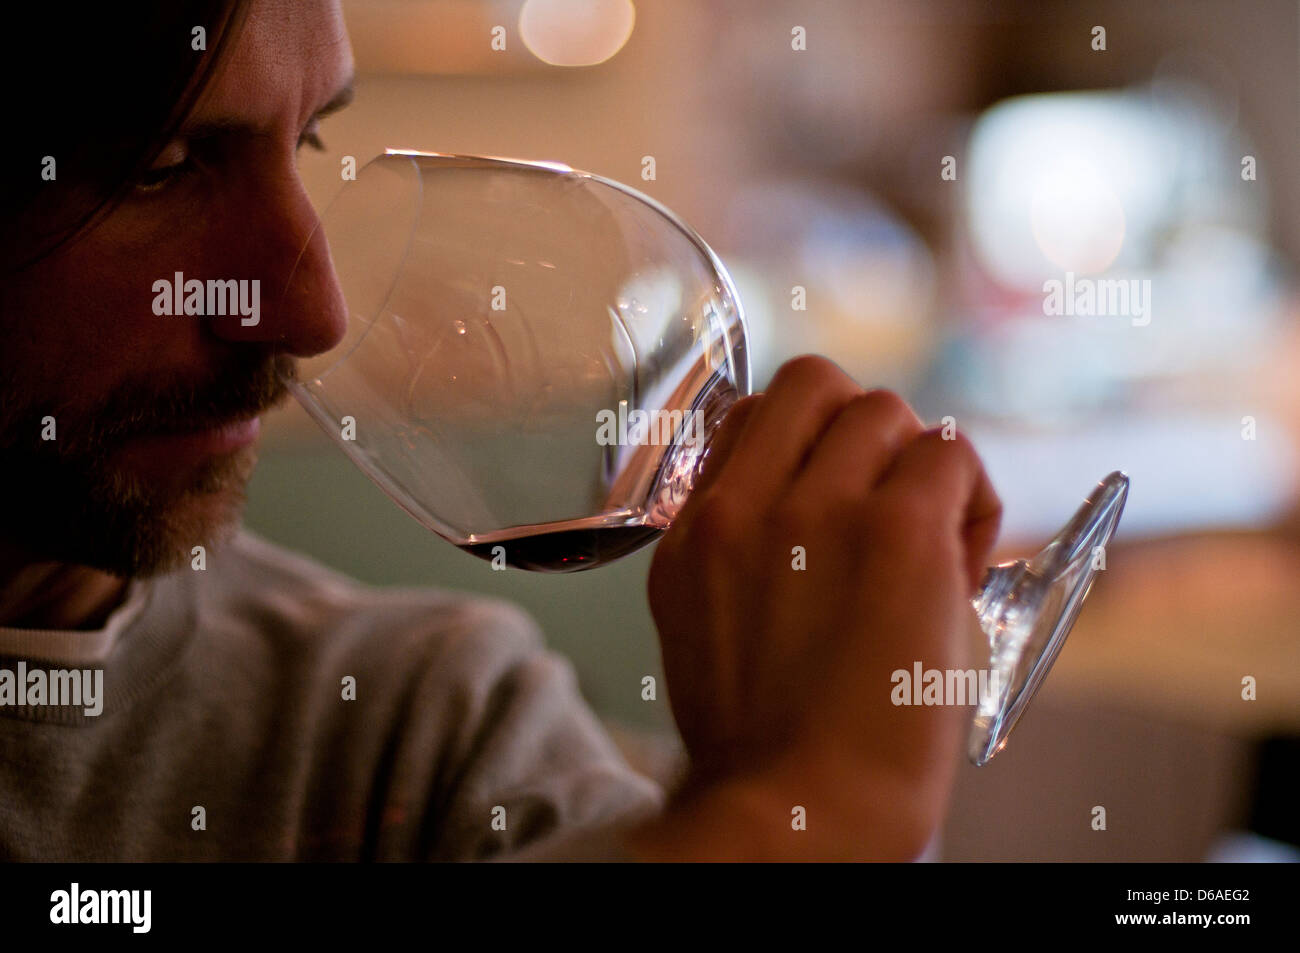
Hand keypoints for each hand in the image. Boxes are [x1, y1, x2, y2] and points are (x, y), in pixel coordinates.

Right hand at [637, 355, 1000, 858]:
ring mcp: (816, 510)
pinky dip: (968, 495)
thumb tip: (813, 492)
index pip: (747, 414)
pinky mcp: (894, 530)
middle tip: (887, 495)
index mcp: (694, 533)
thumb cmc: (770, 744)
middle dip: (862, 428)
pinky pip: (949, 455)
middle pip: (813, 382)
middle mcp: (744, 506)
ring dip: (920, 463)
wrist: (805, 810)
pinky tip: (963, 553)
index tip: (834, 482)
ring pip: (887, 409)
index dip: (804, 438)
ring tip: (933, 535)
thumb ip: (742, 547)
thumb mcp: (710, 626)